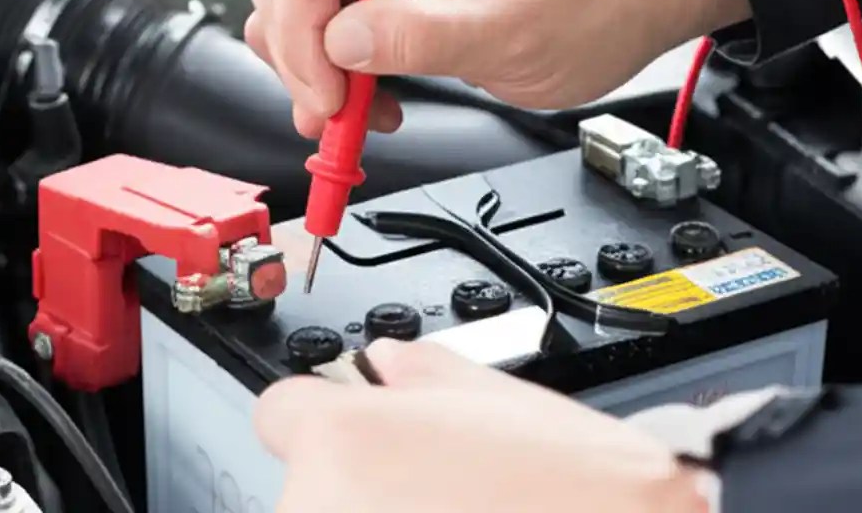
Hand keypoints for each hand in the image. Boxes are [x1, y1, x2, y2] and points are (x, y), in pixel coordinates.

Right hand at [245, 0, 748, 137]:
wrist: (627, 2)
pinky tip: (381, 108)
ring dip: (319, 79)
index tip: (328, 100)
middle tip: (338, 121)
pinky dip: (343, 84)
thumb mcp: (510, 30)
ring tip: (365, 118)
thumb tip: (342, 43)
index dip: (303, 37)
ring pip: (302, 19)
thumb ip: (422, 36)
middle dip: (303, 64)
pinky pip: (334, 40)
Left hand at [254, 339, 711, 512]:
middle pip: (306, 489)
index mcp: (343, 437)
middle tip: (430, 501)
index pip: (281, 415)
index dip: (324, 426)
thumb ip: (420, 373)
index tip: (352, 448)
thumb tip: (385, 364)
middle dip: (359, 493)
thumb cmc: (580, 489)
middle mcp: (317, 503)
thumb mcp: (496, 396)